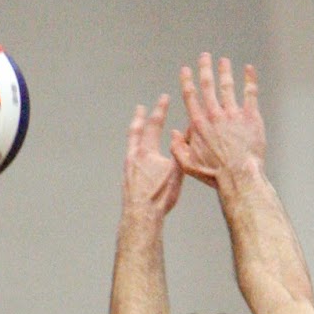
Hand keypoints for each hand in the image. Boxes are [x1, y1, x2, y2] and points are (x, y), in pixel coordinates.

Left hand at [122, 94, 183, 218]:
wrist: (141, 216)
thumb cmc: (160, 196)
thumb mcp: (177, 170)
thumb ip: (181, 148)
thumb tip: (188, 131)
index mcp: (147, 151)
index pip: (154, 124)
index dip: (160, 109)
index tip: (164, 98)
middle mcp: (134, 156)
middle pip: (136, 131)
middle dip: (140, 118)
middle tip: (140, 108)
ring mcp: (127, 168)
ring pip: (131, 145)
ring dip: (135, 134)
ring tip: (137, 130)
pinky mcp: (126, 180)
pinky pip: (130, 159)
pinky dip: (134, 151)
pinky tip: (136, 157)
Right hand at [171, 53, 264, 189]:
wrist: (238, 175)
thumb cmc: (214, 173)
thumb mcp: (188, 165)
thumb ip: (178, 148)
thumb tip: (174, 134)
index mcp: (199, 124)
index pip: (191, 97)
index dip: (187, 81)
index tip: (185, 70)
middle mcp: (214, 115)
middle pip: (208, 86)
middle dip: (205, 68)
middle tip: (204, 56)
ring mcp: (233, 114)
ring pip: (227, 86)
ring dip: (225, 71)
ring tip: (223, 61)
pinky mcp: (250, 116)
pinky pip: (250, 92)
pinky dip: (250, 79)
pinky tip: (249, 69)